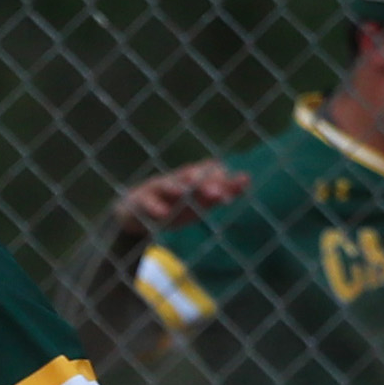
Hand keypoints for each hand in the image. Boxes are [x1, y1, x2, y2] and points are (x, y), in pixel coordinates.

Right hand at [110, 160, 249, 240]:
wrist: (136, 213)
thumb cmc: (175, 205)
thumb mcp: (201, 201)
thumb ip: (223, 191)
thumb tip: (247, 178)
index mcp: (194, 178)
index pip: (210, 170)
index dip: (221, 180)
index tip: (230, 196)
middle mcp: (177, 179)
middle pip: (191, 174)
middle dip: (204, 183)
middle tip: (217, 194)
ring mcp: (158, 187)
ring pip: (169, 183)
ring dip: (178, 187)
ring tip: (186, 193)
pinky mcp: (140, 200)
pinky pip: (147, 201)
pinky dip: (154, 206)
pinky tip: (163, 214)